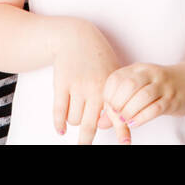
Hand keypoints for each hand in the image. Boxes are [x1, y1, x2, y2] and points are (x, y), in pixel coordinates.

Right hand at [50, 19, 121, 144]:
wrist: (76, 38)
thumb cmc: (97, 57)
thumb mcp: (113, 73)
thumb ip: (114, 97)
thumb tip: (108, 123)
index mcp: (111, 86)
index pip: (117, 113)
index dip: (122, 130)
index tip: (125, 143)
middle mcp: (95, 88)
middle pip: (90, 125)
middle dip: (87, 140)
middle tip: (85, 147)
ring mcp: (77, 87)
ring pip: (74, 120)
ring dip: (75, 122)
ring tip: (77, 112)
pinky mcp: (61, 85)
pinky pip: (59, 112)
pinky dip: (59, 124)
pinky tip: (61, 129)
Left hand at [102, 62, 184, 141]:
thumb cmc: (159, 86)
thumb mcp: (138, 87)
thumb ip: (119, 102)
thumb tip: (100, 122)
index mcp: (138, 69)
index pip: (116, 78)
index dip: (108, 96)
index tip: (109, 108)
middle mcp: (150, 73)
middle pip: (128, 86)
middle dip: (118, 104)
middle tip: (116, 116)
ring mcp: (163, 85)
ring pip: (142, 97)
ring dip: (129, 112)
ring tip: (125, 121)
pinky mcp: (172, 99)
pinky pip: (155, 109)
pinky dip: (141, 118)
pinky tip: (135, 123)